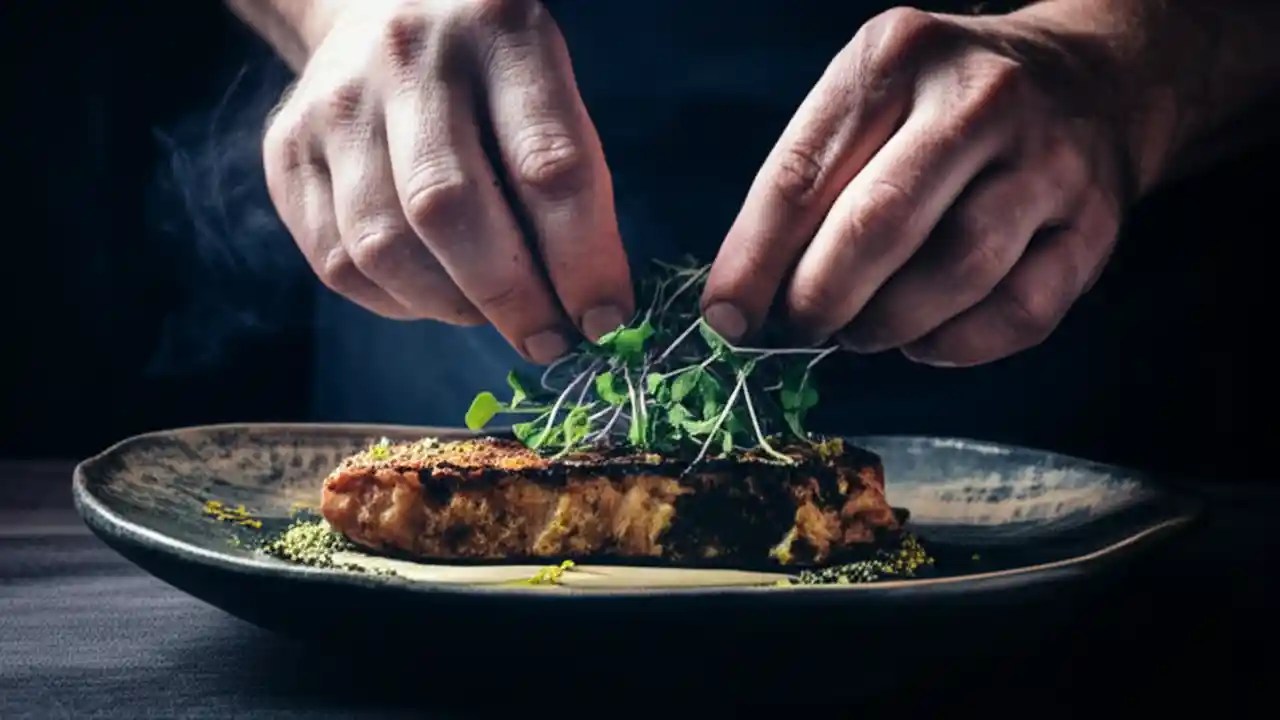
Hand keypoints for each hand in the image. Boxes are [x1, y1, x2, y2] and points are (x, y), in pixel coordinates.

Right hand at [262, 0, 631, 363]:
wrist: (377, 6)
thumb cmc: (491, 70)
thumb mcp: (548, 87)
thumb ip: (568, 179)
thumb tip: (590, 305)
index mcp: (499, 31)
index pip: (548, 167)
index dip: (583, 261)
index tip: (604, 318)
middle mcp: (408, 59)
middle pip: (451, 210)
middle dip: (512, 299)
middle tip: (548, 340)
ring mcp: (336, 104)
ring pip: (384, 248)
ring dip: (452, 307)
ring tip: (491, 313)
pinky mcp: (286, 150)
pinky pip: (340, 263)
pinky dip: (398, 302)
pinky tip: (435, 293)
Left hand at [701, 6, 1131, 366]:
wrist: (1091, 80)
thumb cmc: (943, 108)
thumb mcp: (868, 103)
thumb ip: (807, 185)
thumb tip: (744, 302)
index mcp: (898, 59)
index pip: (802, 175)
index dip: (754, 261)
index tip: (726, 317)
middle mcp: (980, 100)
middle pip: (878, 226)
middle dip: (820, 299)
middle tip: (800, 328)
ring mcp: (1048, 162)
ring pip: (952, 273)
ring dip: (885, 325)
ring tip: (859, 331)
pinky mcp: (1093, 225)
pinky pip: (1016, 314)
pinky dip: (953, 347)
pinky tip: (923, 339)